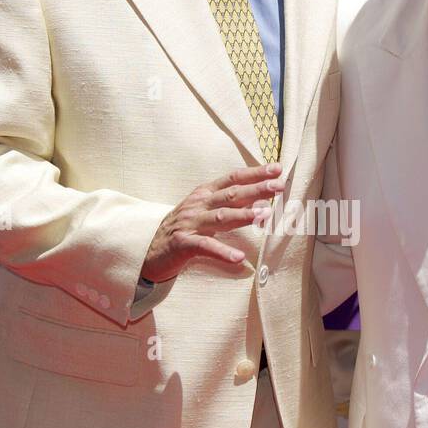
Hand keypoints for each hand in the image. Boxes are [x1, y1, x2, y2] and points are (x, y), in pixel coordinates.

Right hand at [142, 164, 284, 282]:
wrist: (149, 250)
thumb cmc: (183, 229)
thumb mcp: (204, 211)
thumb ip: (228, 204)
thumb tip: (258, 200)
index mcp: (204, 194)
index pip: (232, 179)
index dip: (255, 173)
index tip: (277, 169)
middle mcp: (198, 205)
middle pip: (231, 194)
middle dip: (256, 189)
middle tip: (279, 186)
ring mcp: (190, 223)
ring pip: (220, 217)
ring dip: (243, 215)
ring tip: (265, 215)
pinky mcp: (183, 244)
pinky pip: (205, 247)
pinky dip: (222, 251)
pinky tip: (239, 257)